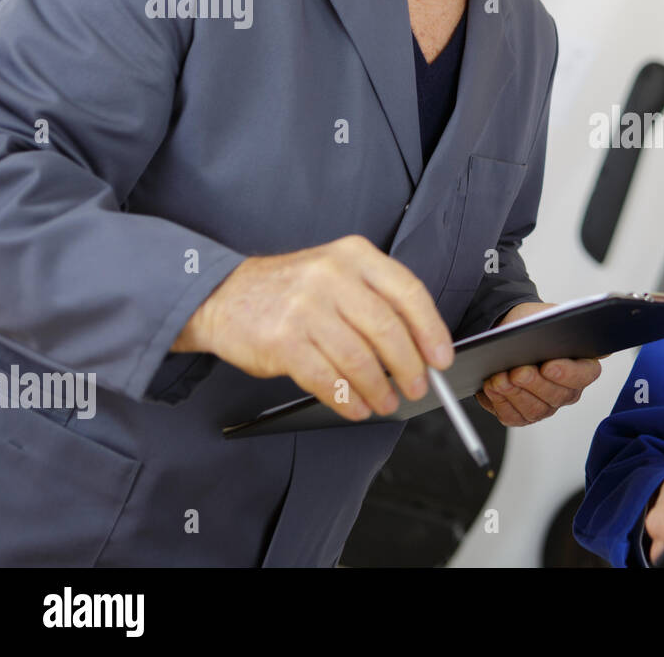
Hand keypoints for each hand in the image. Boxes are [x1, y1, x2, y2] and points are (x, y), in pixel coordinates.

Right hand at [173, 235, 452, 421]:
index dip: (431, 330)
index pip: (408, 293)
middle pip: (388, 330)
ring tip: (386, 402)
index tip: (441, 357)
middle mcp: (332, 276)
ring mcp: (306, 308)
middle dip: (409, 367)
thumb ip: (376, 299)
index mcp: (355, 255)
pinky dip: (348, 399)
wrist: (222, 294)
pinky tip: (357, 407)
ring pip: (360, 359)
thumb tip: (420, 346)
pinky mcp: (283, 341)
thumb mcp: (338, 273)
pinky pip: (327, 379)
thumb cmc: (292, 290)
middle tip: (418, 387)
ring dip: (379, 389)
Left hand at [474, 302, 603, 425]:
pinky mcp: (522, 415)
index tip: (548, 365)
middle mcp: (567, 390)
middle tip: (518, 371)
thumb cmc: (531, 325)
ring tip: (499, 378)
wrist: (508, 334)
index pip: (585, 374)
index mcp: (582, 364)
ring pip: (534, 409)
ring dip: (514, 393)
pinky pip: (513, 416)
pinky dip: (500, 402)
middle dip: (534, 383)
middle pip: (557, 395)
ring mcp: (545, 405)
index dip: (568, 373)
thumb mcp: (547, 315)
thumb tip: (561, 330)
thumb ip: (561, 323)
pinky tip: (492, 387)